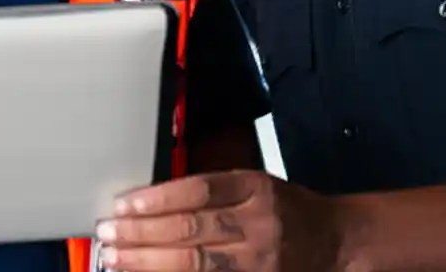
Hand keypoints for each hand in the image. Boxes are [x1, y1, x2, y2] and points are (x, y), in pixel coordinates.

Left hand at [95, 171, 345, 270]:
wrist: (337, 241)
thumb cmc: (286, 209)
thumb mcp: (255, 184)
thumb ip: (210, 191)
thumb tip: (149, 200)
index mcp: (255, 187)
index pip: (198, 190)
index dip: (157, 198)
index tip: (123, 205)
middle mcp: (258, 223)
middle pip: (192, 228)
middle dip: (142, 233)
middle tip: (107, 234)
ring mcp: (261, 259)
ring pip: (197, 262)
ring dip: (150, 261)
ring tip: (116, 259)